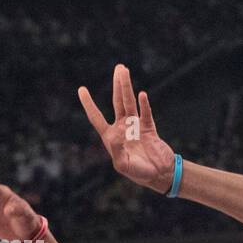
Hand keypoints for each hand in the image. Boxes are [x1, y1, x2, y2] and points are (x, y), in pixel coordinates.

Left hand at [79, 64, 175, 192]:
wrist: (160, 174)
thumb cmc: (139, 173)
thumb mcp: (122, 165)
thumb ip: (116, 150)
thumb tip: (114, 134)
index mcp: (111, 137)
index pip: (97, 117)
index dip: (89, 104)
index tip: (82, 89)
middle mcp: (122, 128)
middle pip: (117, 102)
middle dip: (117, 85)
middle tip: (119, 68)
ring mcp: (136, 126)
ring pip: (130, 102)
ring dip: (127, 87)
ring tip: (125, 71)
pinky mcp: (149, 127)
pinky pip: (146, 113)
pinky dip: (144, 104)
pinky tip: (141, 95)